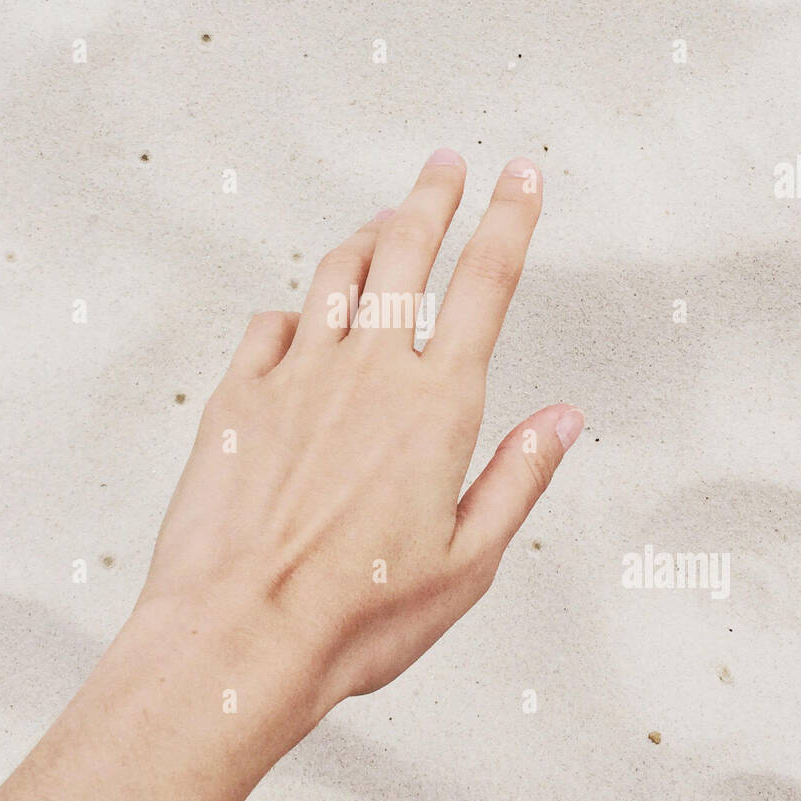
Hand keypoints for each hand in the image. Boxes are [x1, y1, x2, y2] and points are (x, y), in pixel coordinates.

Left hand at [137, 149, 582, 717]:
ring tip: (383, 219)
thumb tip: (562, 421)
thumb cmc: (355, 615)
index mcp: (435, 406)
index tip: (520, 178)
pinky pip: (269, 324)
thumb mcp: (468, 563)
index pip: (485, 284)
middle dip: (433, 198)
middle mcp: (367, 373)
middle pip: (406, 253)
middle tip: (445, 165)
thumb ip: (519, 478)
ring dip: (366, 237)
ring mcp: (296, 377)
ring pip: (336, 274)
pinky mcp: (238, 397)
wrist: (239, 635)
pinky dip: (294, 309)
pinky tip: (299, 315)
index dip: (509, 221)